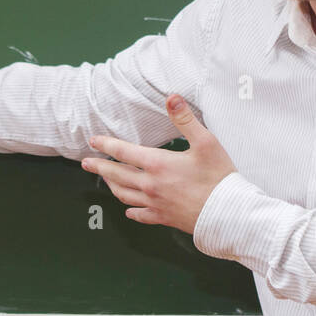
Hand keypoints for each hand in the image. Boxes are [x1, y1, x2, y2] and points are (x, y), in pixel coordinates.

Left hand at [80, 94, 236, 235]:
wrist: (229, 213)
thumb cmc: (219, 177)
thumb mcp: (206, 142)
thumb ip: (185, 119)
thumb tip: (171, 97)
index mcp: (157, 164)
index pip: (123, 152)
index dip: (106, 145)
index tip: (93, 141)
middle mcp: (151, 185)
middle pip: (117, 175)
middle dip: (99, 167)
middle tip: (86, 162)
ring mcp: (156, 204)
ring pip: (124, 195)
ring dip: (111, 186)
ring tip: (104, 180)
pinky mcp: (164, 217)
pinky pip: (141, 214)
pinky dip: (131, 211)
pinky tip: (129, 210)